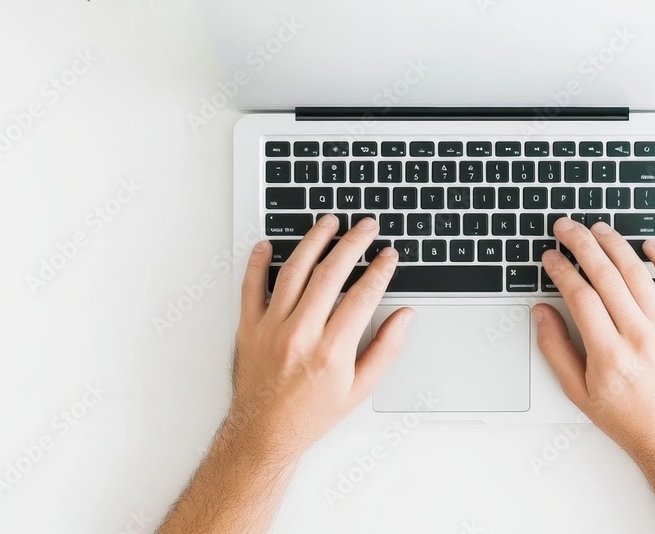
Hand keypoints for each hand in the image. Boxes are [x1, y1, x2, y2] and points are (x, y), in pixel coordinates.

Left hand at [226, 215, 413, 461]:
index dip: (379, 270)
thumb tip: (404, 316)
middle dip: (352, 244)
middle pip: (329, 274)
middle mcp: (300, 335)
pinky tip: (268, 245)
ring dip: (313, 241)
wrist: (264, 432)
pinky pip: (251, 286)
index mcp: (331, 351)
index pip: (362, 296)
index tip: (388, 255)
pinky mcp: (249, 327)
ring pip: (293, 272)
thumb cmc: (311, 413)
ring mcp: (271, 328)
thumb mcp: (360, 390)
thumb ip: (385, 349)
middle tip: (366, 227)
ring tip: (328, 222)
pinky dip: (258, 263)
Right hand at [534, 219, 654, 470]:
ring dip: (614, 244)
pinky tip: (647, 244)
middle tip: (565, 228)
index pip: (580, 296)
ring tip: (597, 229)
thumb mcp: (577, 391)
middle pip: (606, 275)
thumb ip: (555, 348)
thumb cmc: (626, 416)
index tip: (550, 257)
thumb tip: (541, 312)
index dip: (561, 270)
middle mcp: (639, 336)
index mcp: (610, 355)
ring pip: (636, 271)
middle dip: (581, 244)